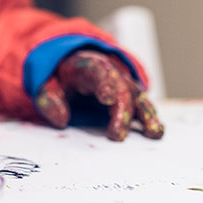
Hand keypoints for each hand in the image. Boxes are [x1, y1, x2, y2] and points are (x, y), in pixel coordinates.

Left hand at [34, 50, 164, 140]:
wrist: (79, 66)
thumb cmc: (63, 77)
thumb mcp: (47, 83)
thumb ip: (49, 99)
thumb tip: (61, 120)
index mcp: (90, 67)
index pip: (100, 72)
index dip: (105, 84)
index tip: (107, 99)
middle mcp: (113, 74)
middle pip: (122, 90)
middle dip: (121, 112)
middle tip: (116, 136)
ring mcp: (126, 86)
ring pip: (140, 98)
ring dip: (147, 115)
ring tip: (153, 133)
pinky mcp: (132, 99)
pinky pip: (144, 108)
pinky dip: (151, 120)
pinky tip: (155, 134)